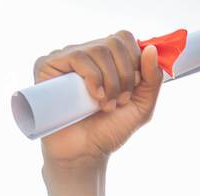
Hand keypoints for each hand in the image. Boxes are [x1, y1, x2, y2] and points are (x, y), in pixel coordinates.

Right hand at [35, 31, 162, 169]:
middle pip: (114, 42)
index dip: (135, 61)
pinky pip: (78, 57)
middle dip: (125, 75)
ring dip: (111, 82)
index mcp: (107, 60)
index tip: (133, 90)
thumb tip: (150, 49)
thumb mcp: (140, 107)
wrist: (84, 152)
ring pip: (98, 50)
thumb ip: (151, 80)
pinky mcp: (48, 65)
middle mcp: (86, 54)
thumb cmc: (109, 130)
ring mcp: (67, 58)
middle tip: (120, 101)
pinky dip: (93, 78)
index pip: (124, 39)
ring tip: (106, 106)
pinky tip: (95, 97)